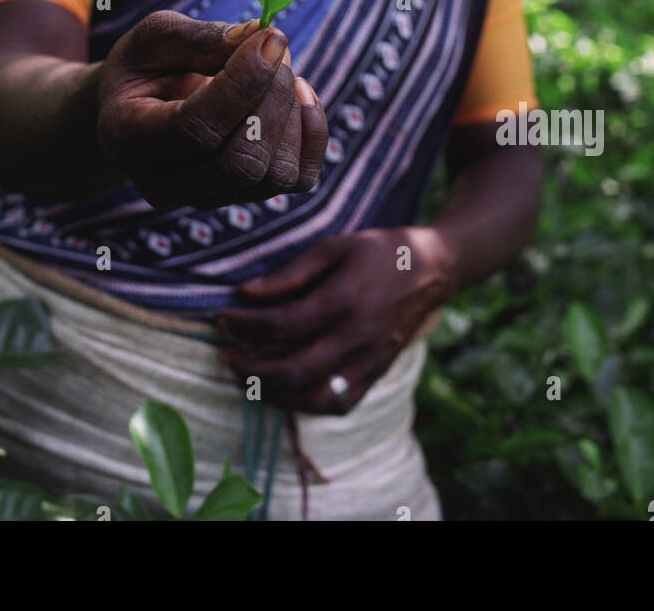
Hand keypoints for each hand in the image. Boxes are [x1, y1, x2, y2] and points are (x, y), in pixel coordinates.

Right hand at [96, 10, 328, 210]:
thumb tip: (256, 37)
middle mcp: (163, 183)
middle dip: (272, 98)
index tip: (270, 36)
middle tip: (278, 47)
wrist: (139, 110)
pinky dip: (312, 132)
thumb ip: (199, 38)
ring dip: (293, 113)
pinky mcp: (244, 196)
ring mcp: (206, 198)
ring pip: (274, 176)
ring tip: (284, 67)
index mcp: (128, 137)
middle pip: (239, 163)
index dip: (242, 83)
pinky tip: (300, 93)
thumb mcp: (155, 38)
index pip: (195, 128)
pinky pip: (298, 179)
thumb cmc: (147, 68)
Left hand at [214, 227, 453, 414]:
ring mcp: (369, 363)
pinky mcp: (375, 376)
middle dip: (251, 369)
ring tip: (248, 378)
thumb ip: (289, 274)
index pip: (283, 324)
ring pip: (314, 398)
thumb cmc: (375, 253)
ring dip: (273, 394)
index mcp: (345, 300)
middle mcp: (358, 338)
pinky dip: (304, 405)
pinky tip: (283, 390)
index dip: (245, 326)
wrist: (430, 271)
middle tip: (227, 356)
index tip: (223, 319)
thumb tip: (245, 294)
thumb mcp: (332, 248)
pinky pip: (337, 405)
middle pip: (295, 371)